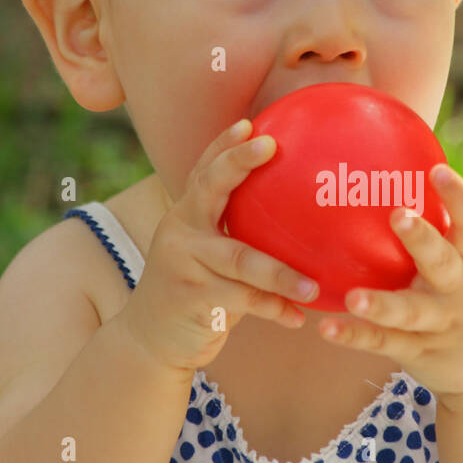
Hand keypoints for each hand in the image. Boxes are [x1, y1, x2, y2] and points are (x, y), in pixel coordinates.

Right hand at [117, 118, 322, 373]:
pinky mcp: (190, 298)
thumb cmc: (198, 289)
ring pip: (240, 259)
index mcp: (187, 215)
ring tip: (314, 285)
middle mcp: (181, 231)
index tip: (251, 123)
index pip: (204, 170)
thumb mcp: (208, 255)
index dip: (224, 145)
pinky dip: (274, 308)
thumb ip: (238, 232)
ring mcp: (183, 263)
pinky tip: (298, 317)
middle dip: (238, 162)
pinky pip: (242, 300)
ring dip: (282, 273)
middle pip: (209, 188)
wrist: (148, 339)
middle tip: (271, 146)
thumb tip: (298, 209)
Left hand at [316, 163, 462, 404]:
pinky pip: (385, 343)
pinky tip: (326, 328)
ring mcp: (443, 323)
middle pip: (443, 262)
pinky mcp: (422, 351)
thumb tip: (395, 173)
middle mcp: (461, 290)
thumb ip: (442, 234)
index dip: (459, 197)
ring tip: (353, 298)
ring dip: (383, 305)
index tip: (437, 171)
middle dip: (423, 240)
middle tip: (399, 215)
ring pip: (412, 311)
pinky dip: (356, 336)